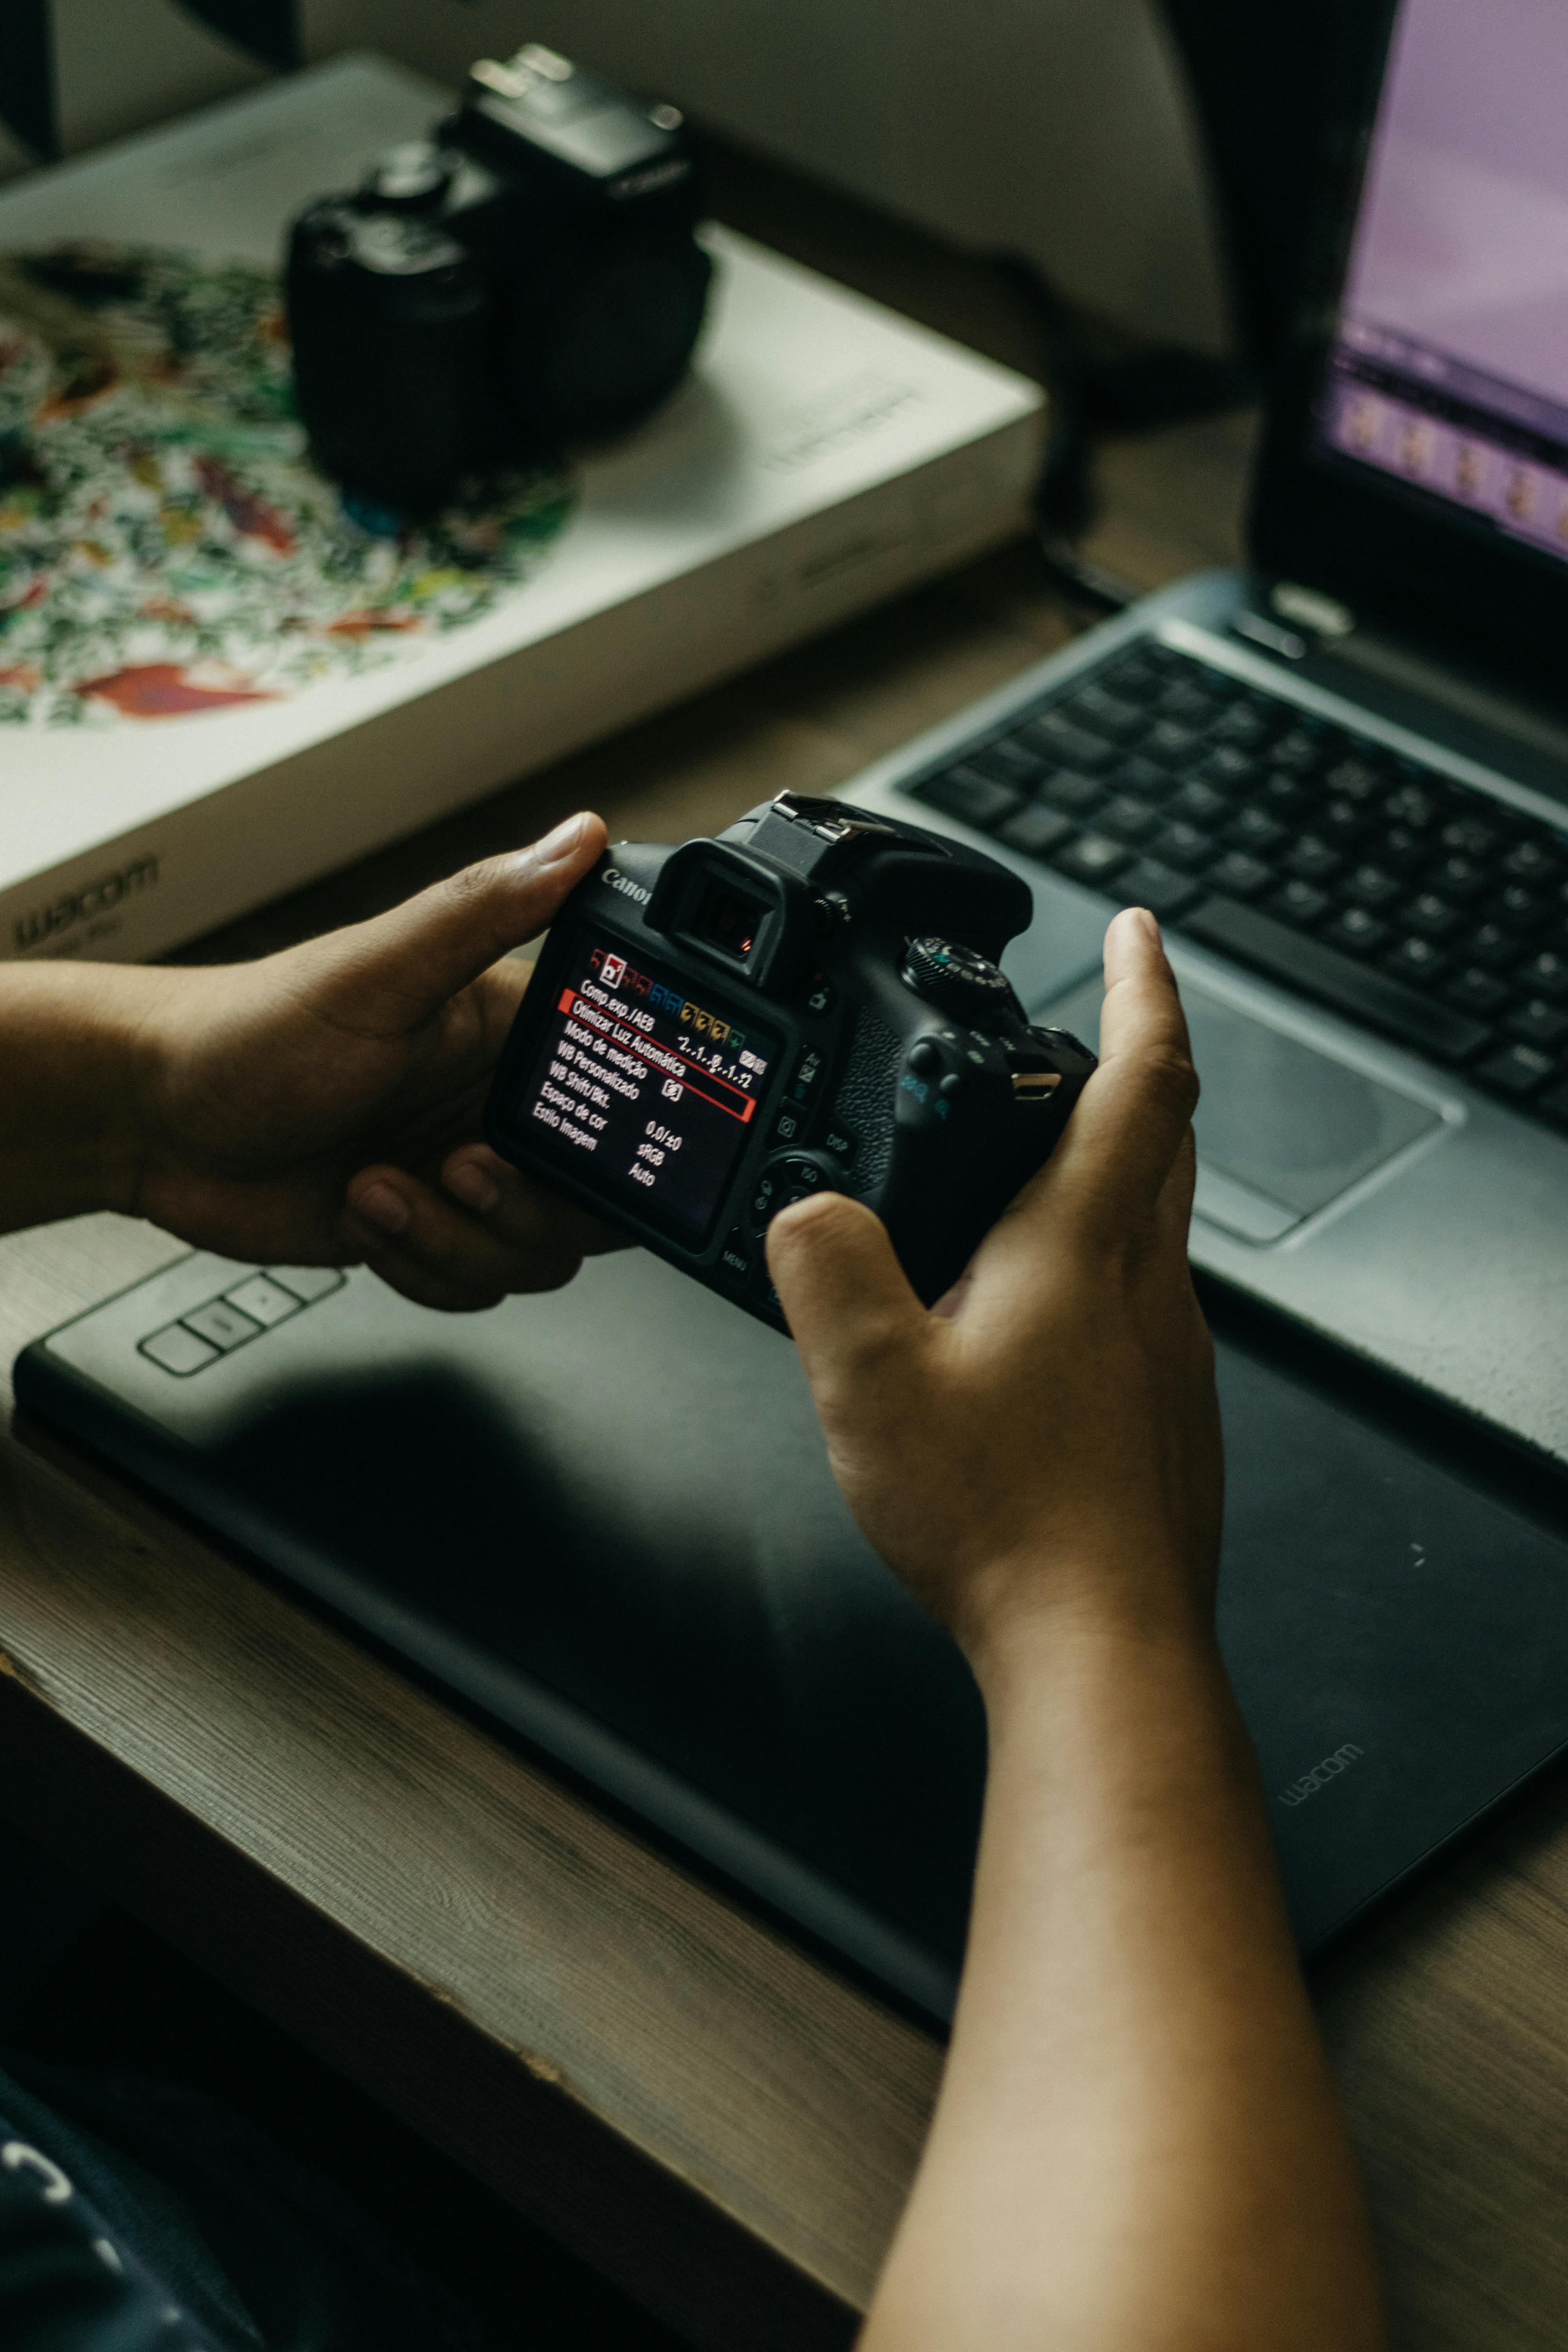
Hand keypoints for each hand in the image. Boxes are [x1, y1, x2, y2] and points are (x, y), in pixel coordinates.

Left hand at [125, 813, 622, 1309]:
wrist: (149, 1123)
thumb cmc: (244, 1032)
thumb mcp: (375, 971)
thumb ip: (486, 910)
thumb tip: (579, 838)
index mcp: (506, 1035)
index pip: (614, 1091)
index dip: (608, 1136)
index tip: (540, 1140)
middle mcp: (495, 1109)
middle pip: (589, 1199)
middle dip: (523, 1209)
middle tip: (451, 1169)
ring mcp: (462, 1178)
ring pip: (535, 1253)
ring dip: (456, 1239)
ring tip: (378, 1188)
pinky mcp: (426, 1232)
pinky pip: (477, 1286)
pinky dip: (423, 1268)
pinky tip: (362, 1215)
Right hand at [766, 906, 1220, 1662]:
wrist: (1101, 1648)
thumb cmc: (1006, 1525)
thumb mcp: (870, 1383)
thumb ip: (825, 1270)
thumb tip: (806, 1209)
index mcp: (1084, 1250)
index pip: (1143, 1079)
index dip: (1145, 988)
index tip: (1140, 930)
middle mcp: (1148, 1289)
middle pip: (1164, 1138)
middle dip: (1133, 1062)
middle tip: (1086, 1030)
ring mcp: (1171, 1355)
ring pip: (1156, 1222)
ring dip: (1112, 1168)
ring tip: (1033, 1166)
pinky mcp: (1167, 1415)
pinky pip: (1141, 1303)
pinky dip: (1099, 1264)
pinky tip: (1032, 1315)